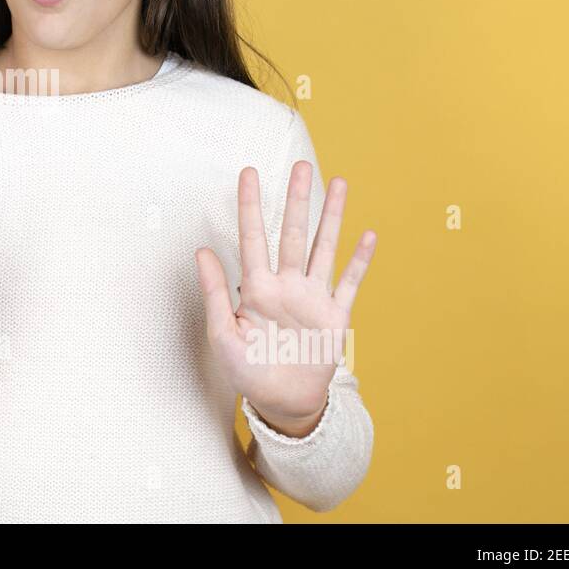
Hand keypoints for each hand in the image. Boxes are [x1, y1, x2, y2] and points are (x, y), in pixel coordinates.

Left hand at [195, 161, 375, 436]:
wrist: (282, 403)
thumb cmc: (247, 372)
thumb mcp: (222, 335)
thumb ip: (213, 293)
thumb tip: (200, 251)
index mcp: (256, 289)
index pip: (252, 237)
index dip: (250, 205)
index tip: (248, 172)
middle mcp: (286, 285)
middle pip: (292, 233)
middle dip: (296, 199)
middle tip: (301, 164)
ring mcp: (313, 297)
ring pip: (323, 247)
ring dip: (331, 217)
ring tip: (338, 183)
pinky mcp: (336, 315)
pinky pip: (350, 282)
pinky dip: (359, 260)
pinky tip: (368, 234)